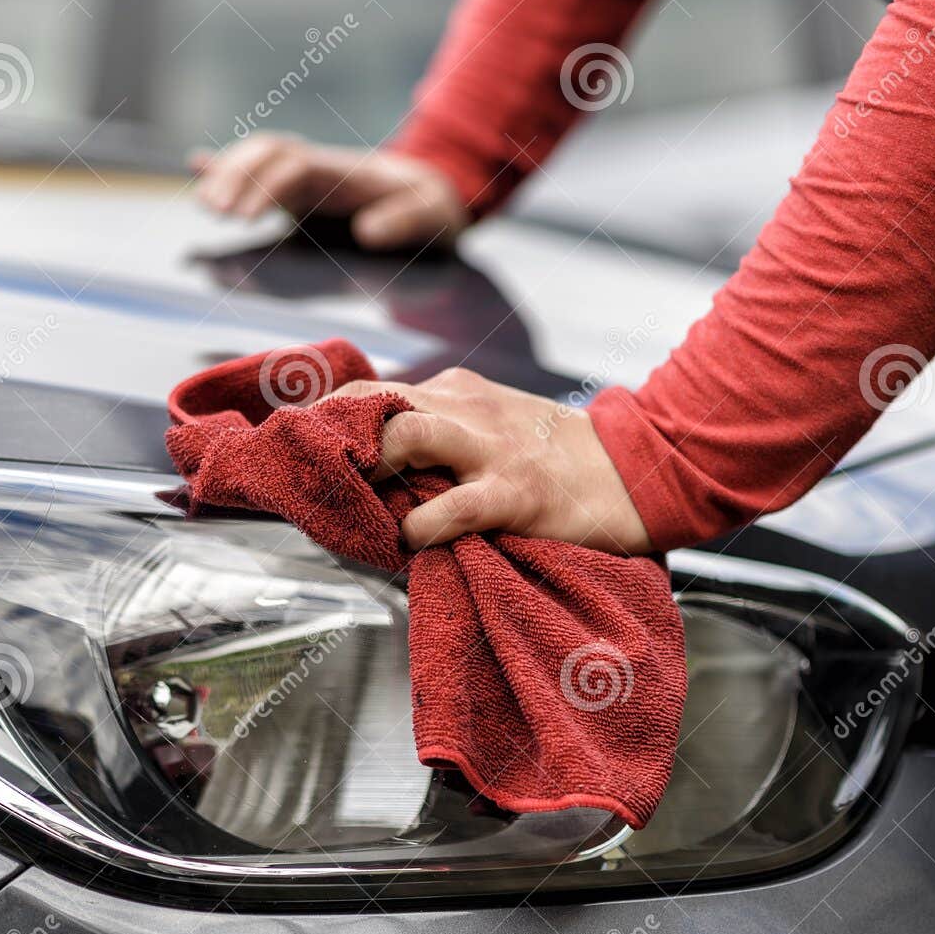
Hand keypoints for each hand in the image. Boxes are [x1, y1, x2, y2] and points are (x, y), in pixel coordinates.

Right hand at [189, 134, 470, 249]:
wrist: (433, 193)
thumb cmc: (432, 208)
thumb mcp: (431, 216)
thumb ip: (405, 222)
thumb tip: (367, 232)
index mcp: (346, 171)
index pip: (295, 167)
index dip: (265, 188)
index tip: (243, 219)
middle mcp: (320, 167)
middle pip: (268, 154)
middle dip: (235, 177)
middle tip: (213, 212)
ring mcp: (307, 175)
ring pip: (258, 157)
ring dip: (227, 173)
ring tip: (203, 204)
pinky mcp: (299, 188)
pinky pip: (258, 171)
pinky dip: (226, 165)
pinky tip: (194, 163)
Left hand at [324, 368, 652, 553]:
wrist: (642, 467)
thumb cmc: (558, 457)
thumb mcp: (490, 426)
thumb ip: (434, 436)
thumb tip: (369, 470)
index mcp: (452, 392)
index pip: (367, 391)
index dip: (323, 420)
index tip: (291, 450)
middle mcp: (463, 408)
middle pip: (371, 403)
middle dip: (330, 440)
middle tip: (305, 478)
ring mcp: (490, 448)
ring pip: (405, 435)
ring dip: (369, 470)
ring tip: (349, 504)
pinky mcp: (516, 490)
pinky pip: (453, 506)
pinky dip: (420, 526)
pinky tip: (407, 542)